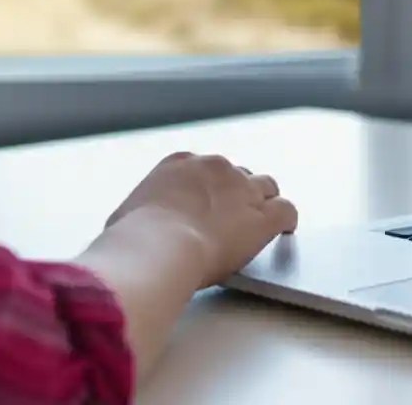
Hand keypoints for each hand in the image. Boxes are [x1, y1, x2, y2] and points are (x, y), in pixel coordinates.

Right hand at [105, 152, 297, 287]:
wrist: (158, 248)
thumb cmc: (134, 238)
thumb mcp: (124, 218)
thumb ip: (136, 216)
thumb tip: (129, 230)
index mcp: (179, 164)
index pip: (203, 169)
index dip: (208, 187)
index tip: (207, 201)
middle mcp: (215, 169)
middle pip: (236, 175)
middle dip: (236, 193)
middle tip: (233, 215)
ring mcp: (242, 190)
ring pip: (266, 187)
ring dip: (265, 201)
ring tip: (263, 218)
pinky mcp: (263, 216)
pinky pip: (286, 211)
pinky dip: (287, 219)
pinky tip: (286, 229)